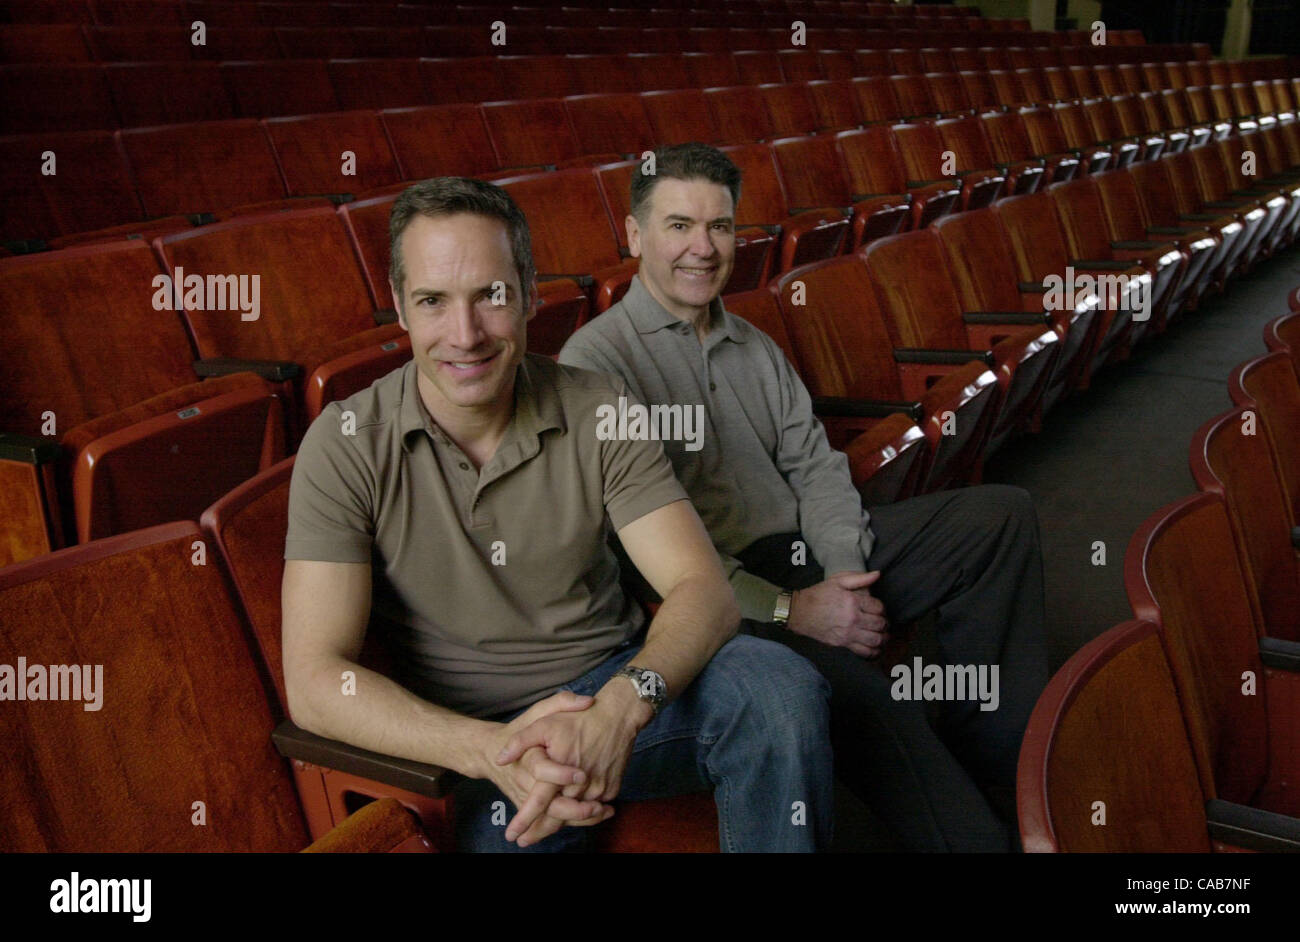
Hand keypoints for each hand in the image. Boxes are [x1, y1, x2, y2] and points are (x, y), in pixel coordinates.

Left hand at [495, 680, 647, 842]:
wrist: (618, 716)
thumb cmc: (579, 719)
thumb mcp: (544, 722)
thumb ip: (520, 742)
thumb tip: (499, 760)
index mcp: (560, 770)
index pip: (539, 802)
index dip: (525, 820)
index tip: (513, 836)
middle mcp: (580, 785)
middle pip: (559, 814)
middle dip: (541, 830)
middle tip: (525, 840)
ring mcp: (598, 789)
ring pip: (577, 813)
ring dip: (563, 820)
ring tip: (545, 830)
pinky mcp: (611, 788)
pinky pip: (595, 805)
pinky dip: (585, 809)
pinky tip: (574, 809)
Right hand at [787, 570, 887, 657]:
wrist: (799, 612)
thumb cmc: (818, 595)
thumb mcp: (837, 581)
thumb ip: (859, 578)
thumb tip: (878, 574)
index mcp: (853, 601)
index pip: (879, 607)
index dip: (882, 609)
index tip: (879, 610)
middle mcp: (853, 618)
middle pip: (880, 624)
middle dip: (885, 623)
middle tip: (883, 623)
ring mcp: (848, 633)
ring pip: (876, 640)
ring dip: (883, 638)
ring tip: (883, 635)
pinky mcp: (843, 644)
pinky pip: (864, 652)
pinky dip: (874, 652)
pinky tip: (876, 648)